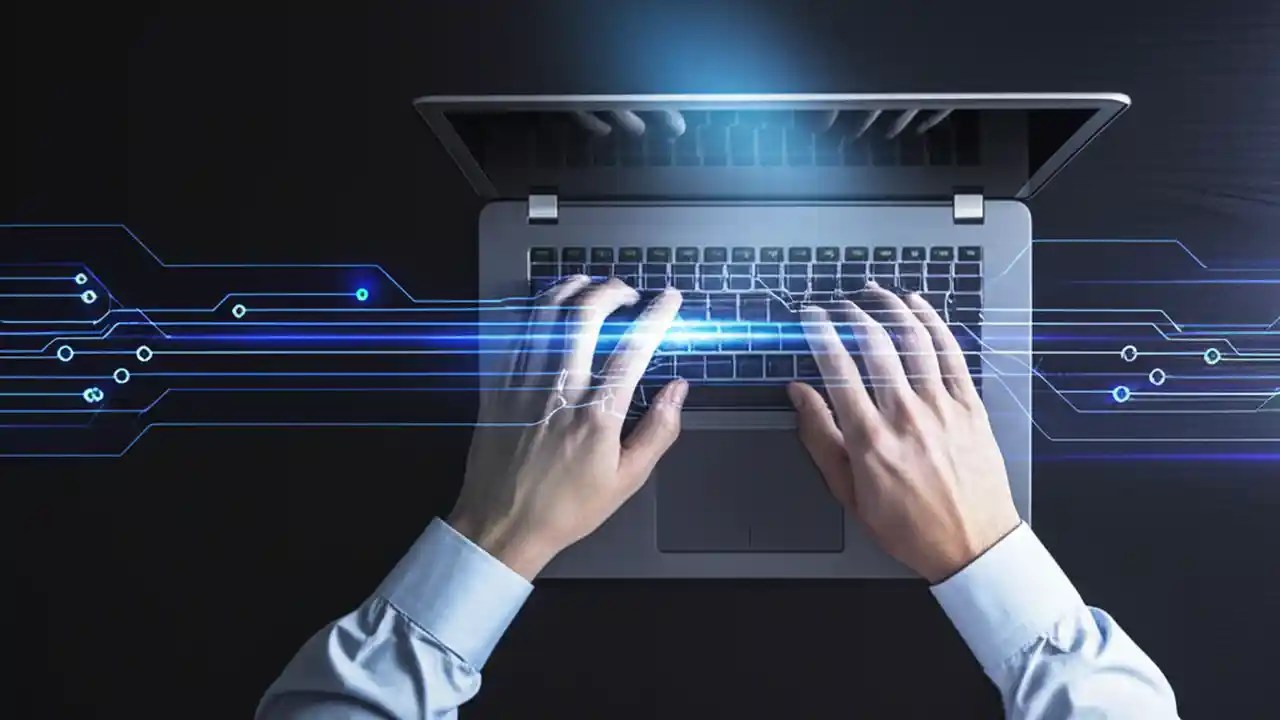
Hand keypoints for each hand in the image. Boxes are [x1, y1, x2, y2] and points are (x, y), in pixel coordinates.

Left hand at [449, 277, 685, 579]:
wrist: (501, 524)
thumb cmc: (565, 508)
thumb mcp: (626, 479)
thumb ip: (659, 430)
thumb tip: (678, 390)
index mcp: (597, 414)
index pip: (634, 347)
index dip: (656, 314)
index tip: (669, 299)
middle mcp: (559, 389)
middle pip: (586, 315)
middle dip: (612, 290)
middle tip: (628, 291)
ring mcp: (523, 382)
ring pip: (546, 314)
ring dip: (572, 289)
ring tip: (590, 284)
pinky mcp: (498, 384)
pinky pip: (516, 332)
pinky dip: (537, 309)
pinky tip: (550, 306)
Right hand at [788, 284, 1019, 582]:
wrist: (973, 546)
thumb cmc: (909, 526)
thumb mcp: (849, 492)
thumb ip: (820, 437)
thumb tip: (799, 394)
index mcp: (870, 440)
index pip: (837, 368)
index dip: (820, 333)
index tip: (810, 315)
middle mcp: (905, 416)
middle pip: (874, 345)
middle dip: (852, 313)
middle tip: (838, 302)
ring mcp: (942, 408)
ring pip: (914, 340)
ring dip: (890, 307)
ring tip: (874, 292)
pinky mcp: (970, 406)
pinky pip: (951, 352)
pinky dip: (933, 322)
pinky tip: (918, 306)